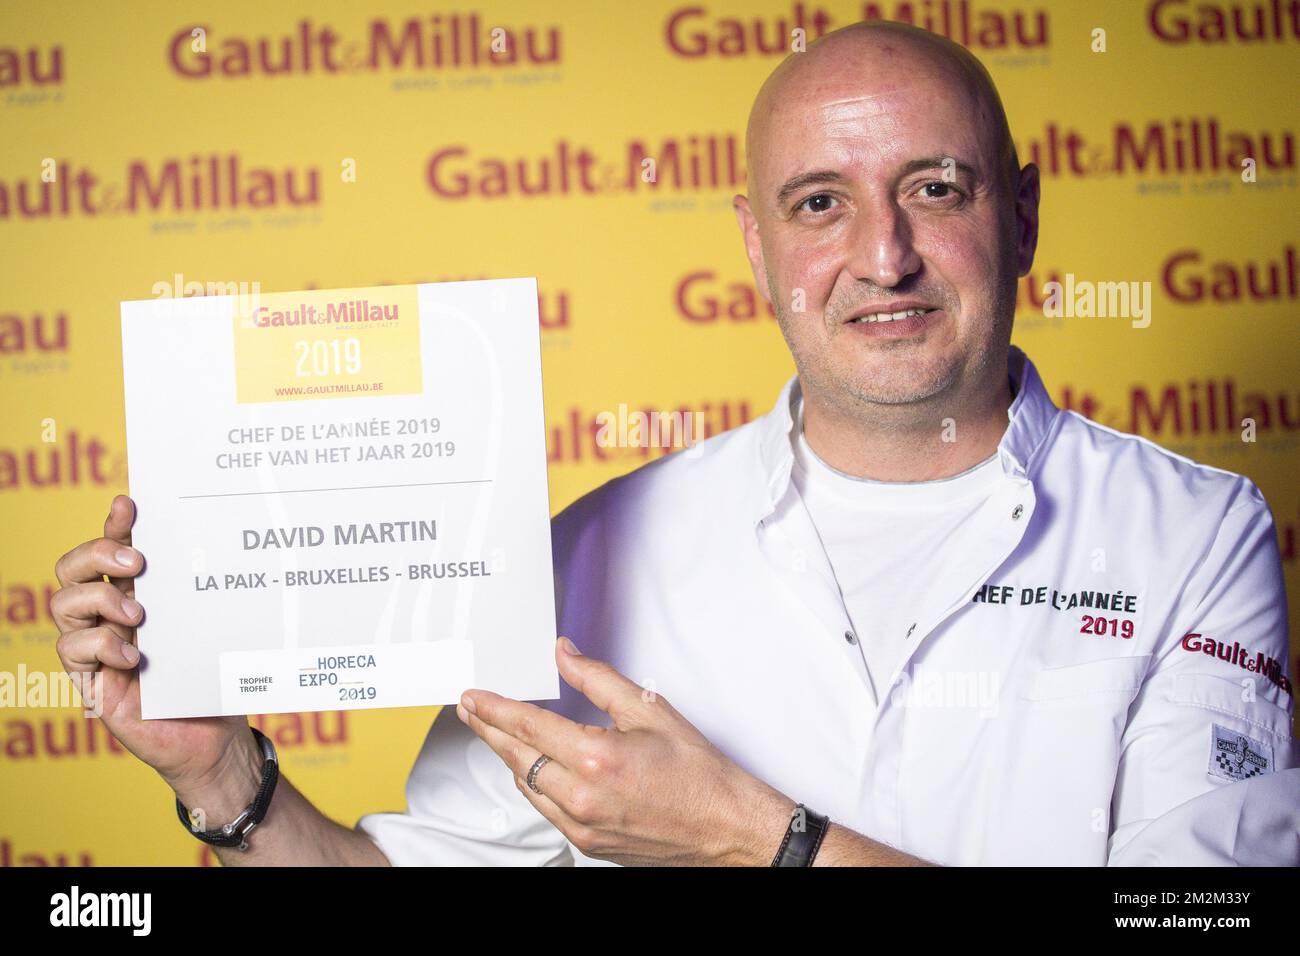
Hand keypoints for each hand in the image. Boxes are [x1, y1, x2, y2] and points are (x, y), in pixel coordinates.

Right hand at [50, 494, 258, 799]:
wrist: (217, 737)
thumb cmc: (215, 678)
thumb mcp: (210, 628)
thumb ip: (198, 593)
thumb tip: (215, 545)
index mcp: (137, 595)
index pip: (111, 549)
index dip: (114, 525)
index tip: (130, 505)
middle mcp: (109, 616)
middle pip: (71, 568)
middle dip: (96, 554)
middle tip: (136, 564)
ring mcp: (97, 648)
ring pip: (63, 604)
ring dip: (98, 600)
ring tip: (139, 616)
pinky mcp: (93, 683)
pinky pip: (73, 650)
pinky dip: (100, 644)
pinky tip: (132, 656)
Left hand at [457, 637, 794, 865]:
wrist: (725, 828)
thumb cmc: (698, 775)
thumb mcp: (649, 711)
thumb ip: (598, 679)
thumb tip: (566, 655)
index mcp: (596, 759)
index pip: (526, 727)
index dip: (493, 709)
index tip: (473, 697)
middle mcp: (581, 797)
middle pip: (515, 757)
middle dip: (488, 730)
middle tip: (471, 710)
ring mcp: (582, 825)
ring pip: (526, 785)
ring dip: (511, 757)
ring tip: (502, 733)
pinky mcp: (587, 842)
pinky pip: (545, 808)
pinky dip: (536, 783)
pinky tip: (537, 767)